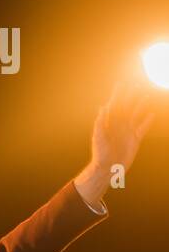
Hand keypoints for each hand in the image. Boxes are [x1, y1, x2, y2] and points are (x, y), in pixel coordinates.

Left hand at [74, 79, 157, 206]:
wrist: (108, 168)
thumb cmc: (100, 153)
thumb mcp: (99, 137)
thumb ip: (101, 122)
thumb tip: (103, 107)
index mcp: (109, 122)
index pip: (115, 104)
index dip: (118, 94)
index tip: (121, 83)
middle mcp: (119, 125)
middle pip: (126, 106)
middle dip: (131, 95)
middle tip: (136, 83)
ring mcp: (127, 131)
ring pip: (135, 114)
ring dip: (140, 104)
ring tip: (145, 95)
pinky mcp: (135, 139)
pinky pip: (143, 127)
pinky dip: (147, 120)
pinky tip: (151, 114)